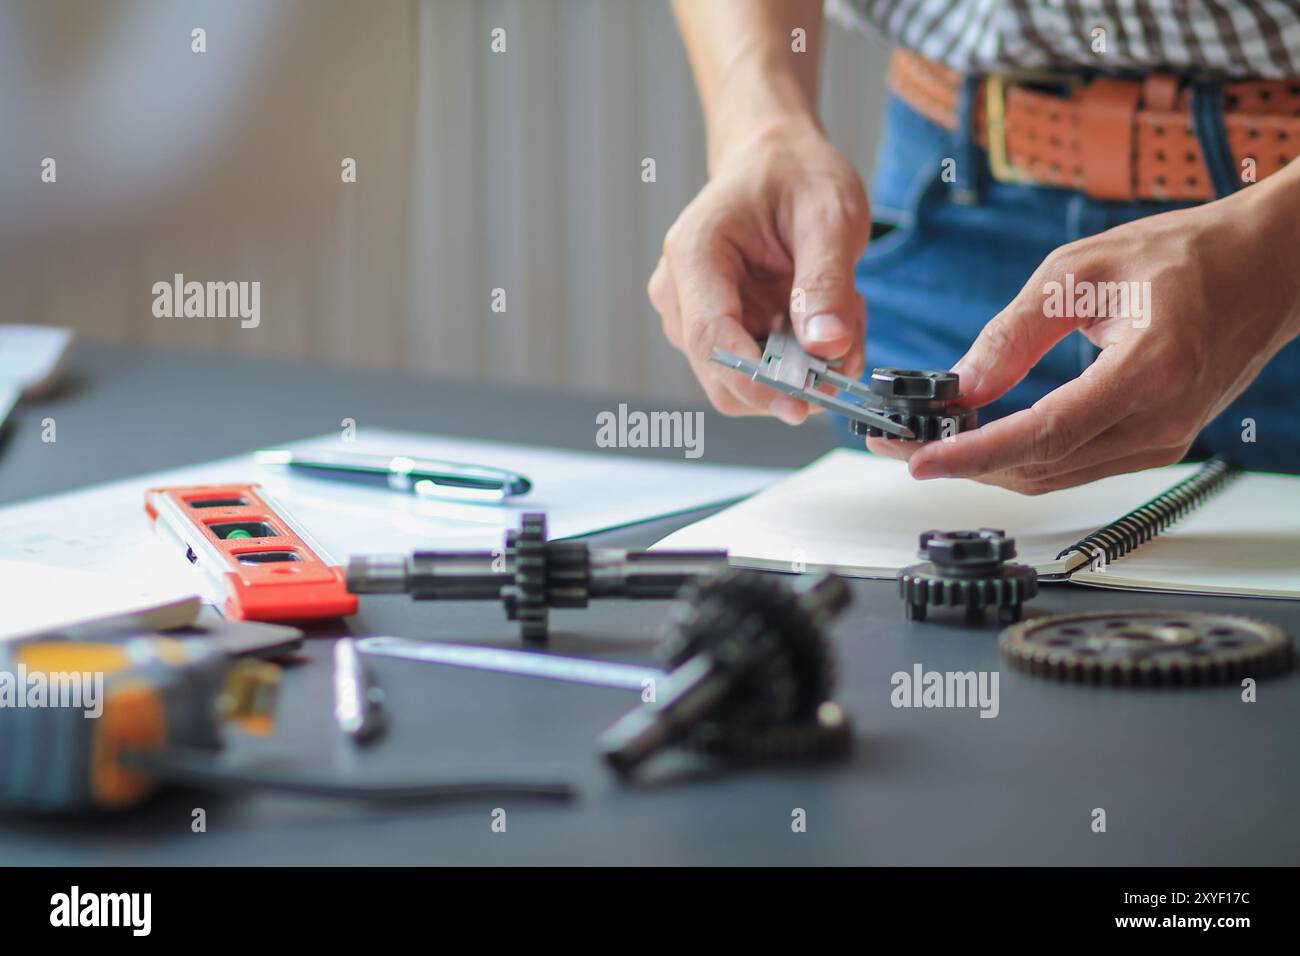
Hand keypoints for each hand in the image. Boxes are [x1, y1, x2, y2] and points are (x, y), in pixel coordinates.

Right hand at [649, 117, 869, 423]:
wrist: (775, 161)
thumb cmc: (793, 175)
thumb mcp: (828, 214)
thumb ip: (827, 281)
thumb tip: (827, 346)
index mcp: (695, 254)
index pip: (712, 338)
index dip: (755, 380)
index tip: (804, 400)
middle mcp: (681, 294)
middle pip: (722, 376)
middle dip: (790, 379)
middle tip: (848, 341)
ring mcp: (695, 319)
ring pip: (747, 383)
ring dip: (804, 369)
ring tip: (842, 313)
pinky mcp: (720, 333)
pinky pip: (762, 373)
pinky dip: (803, 361)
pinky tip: (824, 318)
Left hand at [867, 184, 1299, 492]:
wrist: (1267, 269)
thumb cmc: (1186, 256)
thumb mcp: (1082, 271)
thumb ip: (1015, 333)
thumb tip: (962, 385)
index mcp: (1149, 369)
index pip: (1046, 432)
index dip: (975, 452)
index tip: (920, 459)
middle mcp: (1161, 420)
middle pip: (1041, 466)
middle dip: (961, 460)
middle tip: (898, 443)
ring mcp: (1163, 441)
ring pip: (1053, 476)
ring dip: (986, 464)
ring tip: (927, 442)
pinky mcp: (1157, 445)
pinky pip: (1075, 466)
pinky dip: (1023, 457)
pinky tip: (983, 439)